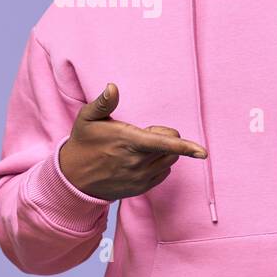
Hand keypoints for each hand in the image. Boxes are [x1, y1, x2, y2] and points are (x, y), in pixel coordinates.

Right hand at [58, 83, 207, 200]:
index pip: (164, 144)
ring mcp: (139, 178)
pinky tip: (140, 160)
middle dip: (164, 137)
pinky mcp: (140, 188)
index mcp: (128, 142)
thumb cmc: (83, 143)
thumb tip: (112, 87)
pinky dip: (159, 165)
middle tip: (142, 134)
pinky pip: (163, 174)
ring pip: (169, 161)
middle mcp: (136, 163)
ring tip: (139, 148)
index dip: (186, 147)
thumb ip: (103, 103)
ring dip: (163, 152)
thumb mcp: (87, 119)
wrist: (73, 178)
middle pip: (171, 149)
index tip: (203, 152)